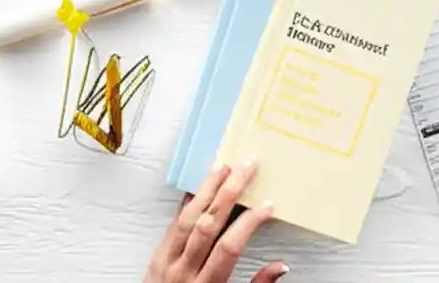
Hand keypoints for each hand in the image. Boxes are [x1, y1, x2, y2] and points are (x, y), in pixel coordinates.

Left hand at [145, 161, 288, 282]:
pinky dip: (188, 203)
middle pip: (208, 224)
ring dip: (207, 189)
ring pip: (188, 219)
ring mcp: (167, 262)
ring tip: (223, 166)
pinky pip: (173, 224)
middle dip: (230, 191)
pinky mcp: (157, 256)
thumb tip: (281, 266)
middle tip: (247, 166)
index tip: (267, 206)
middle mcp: (184, 272)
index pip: (229, 248)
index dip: (249, 224)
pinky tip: (199, 187)